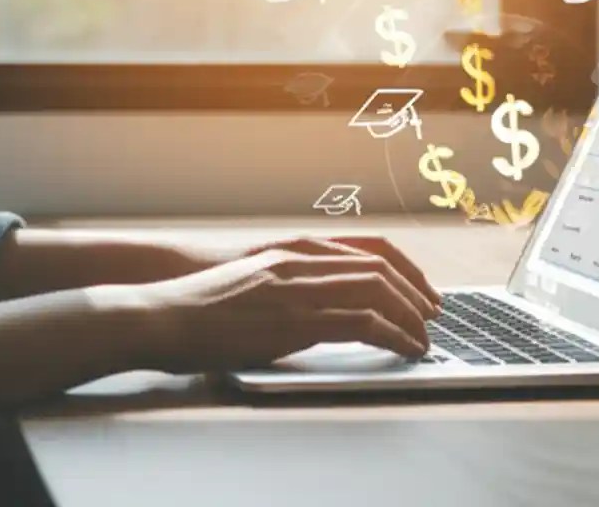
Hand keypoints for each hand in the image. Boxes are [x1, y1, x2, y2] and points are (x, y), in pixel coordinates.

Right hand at [126, 246, 439, 372]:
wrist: (164, 313)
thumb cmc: (199, 305)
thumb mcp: (251, 283)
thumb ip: (285, 287)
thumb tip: (310, 310)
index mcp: (293, 252)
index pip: (367, 248)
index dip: (402, 268)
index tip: (421, 289)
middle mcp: (302, 262)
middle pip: (380, 266)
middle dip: (415, 291)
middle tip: (434, 314)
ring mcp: (300, 287)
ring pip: (378, 289)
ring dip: (410, 315)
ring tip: (424, 337)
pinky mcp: (296, 318)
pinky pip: (362, 321)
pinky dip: (393, 334)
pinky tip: (404, 348)